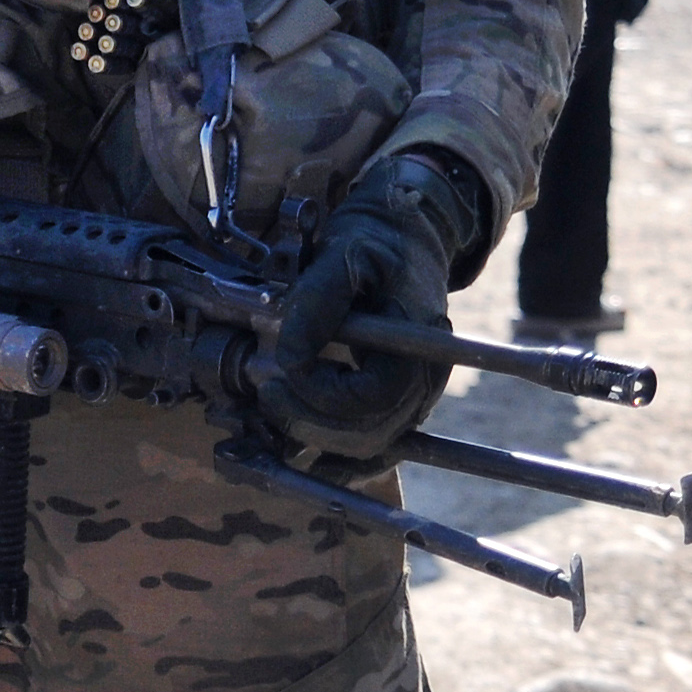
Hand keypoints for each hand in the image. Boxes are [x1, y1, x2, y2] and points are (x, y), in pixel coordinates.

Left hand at [257, 150, 487, 460]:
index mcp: (419, 346)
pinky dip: (338, 458)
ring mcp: (415, 395)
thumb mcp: (344, 253)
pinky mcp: (397, 399)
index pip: (369, 399)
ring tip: (274, 414)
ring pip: (369, 447)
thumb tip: (287, 357)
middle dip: (309, 423)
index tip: (280, 374)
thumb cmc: (377, 241)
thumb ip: (315, 302)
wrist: (405, 233)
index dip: (319, 395)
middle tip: (267, 395)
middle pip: (368, 434)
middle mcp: (425, 380)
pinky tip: (303, 457)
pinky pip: (374, 446)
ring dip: (317, 441)